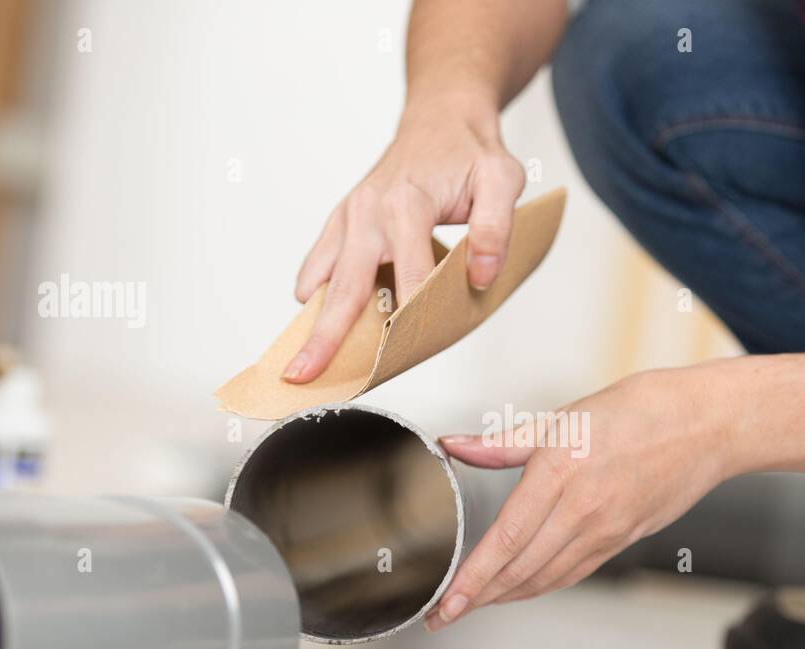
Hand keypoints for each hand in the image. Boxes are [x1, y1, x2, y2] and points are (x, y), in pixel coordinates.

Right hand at [286, 98, 526, 382]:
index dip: (411, 318)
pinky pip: (317, 267)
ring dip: (312, 323)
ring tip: (304, 365)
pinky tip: (324, 328)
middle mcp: (367, 213)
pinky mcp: (340, 223)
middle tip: (301, 375)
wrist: (442, 117)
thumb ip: (496, 227)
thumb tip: (479, 275)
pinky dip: (316, 299)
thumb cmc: (471, 152)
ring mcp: (348, 218)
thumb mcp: (503, 180)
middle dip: (324, 336)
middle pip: (344, 287)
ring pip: (321, 281)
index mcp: (406, 204)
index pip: (409, 276)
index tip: (405, 354)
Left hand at [423, 364, 736, 630]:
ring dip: (505, 597)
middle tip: (442, 615)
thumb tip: (453, 445)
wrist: (707, 424)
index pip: (506, 539)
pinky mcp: (621, 539)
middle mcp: (583, 510)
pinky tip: (518, 589)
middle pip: (520, 569)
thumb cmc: (640, 410)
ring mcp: (605, 530)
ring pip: (545, 577)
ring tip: (471, 607)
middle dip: (477, 598)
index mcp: (561, 472)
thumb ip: (503, 442)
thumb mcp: (563, 417)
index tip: (445, 603)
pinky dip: (540, 586)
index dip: (472, 578)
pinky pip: (572, 572)